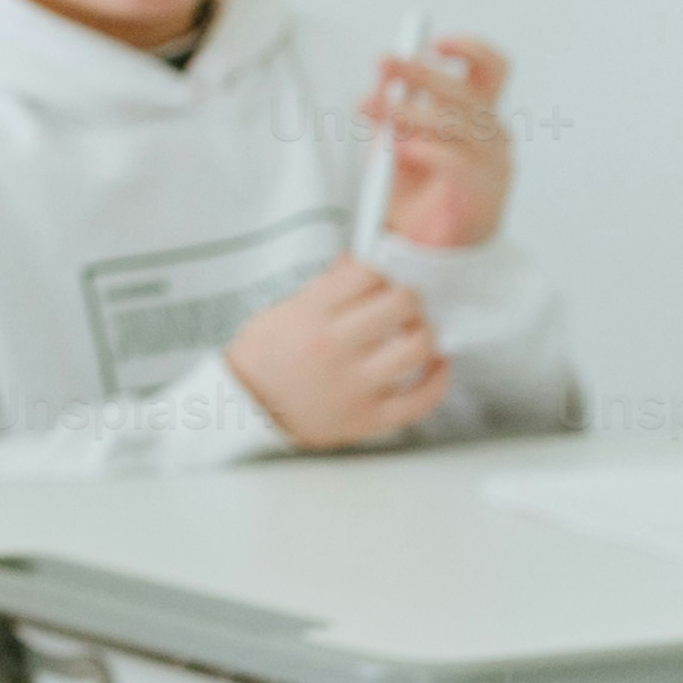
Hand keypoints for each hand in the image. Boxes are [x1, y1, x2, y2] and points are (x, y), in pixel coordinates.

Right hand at [227, 257, 449, 448]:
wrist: (244, 410)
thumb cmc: (262, 360)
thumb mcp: (280, 311)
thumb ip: (322, 289)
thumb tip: (356, 264)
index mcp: (310, 316)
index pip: (365, 274)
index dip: (379, 270)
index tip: (379, 278)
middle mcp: (334, 348)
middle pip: (398, 304)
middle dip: (407, 296)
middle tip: (404, 301)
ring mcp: (354, 385)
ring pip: (416, 348)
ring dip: (425, 331)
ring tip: (418, 329)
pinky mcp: (369, 417)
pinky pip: (420, 399)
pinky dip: (438, 379)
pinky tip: (437, 364)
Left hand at [365, 32, 514, 250]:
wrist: (418, 247)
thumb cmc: (412, 189)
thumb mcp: (392, 137)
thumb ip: (391, 103)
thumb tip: (383, 67)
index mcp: (476, 115)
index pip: (492, 69)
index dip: (470, 49)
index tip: (434, 42)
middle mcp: (492, 135)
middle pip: (466, 92)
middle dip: (421, 74)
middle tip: (383, 65)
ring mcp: (493, 165)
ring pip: (457, 125)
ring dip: (410, 113)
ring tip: (374, 110)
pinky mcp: (483, 195)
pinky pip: (459, 164)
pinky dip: (428, 152)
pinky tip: (401, 149)